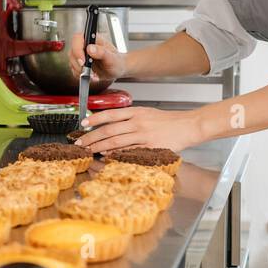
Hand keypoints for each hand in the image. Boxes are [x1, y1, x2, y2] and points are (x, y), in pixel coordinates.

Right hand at [68, 33, 125, 81]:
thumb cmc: (117, 61)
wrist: (118, 69)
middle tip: (89, 71)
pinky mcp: (80, 64)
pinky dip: (82, 76)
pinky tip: (92, 76)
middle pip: (72, 52)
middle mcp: (84, 45)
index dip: (77, 50)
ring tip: (94, 75)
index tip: (83, 62)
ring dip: (81, 72)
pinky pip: (74, 71)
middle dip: (79, 65)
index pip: (77, 39)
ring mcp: (81, 55)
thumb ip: (102, 52)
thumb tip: (90, 48)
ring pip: (72, 63)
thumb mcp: (112, 58)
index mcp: (92, 38)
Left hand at [74, 106, 206, 154]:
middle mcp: (138, 122)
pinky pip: (128, 151)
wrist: (188, 126)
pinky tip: (106, 156)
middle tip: (80, 143)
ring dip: (99, 146)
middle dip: (91, 137)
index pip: (110, 114)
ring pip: (116, 141)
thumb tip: (111, 125)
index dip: (94, 119)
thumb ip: (130, 118)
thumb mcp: (147, 113)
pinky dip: (116, 154)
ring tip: (89, 150)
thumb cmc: (167, 121)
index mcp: (136, 112)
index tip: (82, 123)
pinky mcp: (150, 147)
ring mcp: (143, 135)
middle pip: (109, 130)